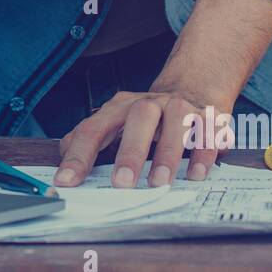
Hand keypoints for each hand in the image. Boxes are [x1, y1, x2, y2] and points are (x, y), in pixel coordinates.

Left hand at [54, 83, 232, 188]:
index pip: (94, 129)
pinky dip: (203, 153)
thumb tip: (63, 160)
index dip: (78, 156)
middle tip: (121, 183)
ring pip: (175, 123)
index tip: (66, 181)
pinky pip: (208, 132)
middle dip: (129, 152)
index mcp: (120, 108)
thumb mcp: (115, 122)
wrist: (192, 88)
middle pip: (138, 119)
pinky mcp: (208, 116)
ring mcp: (180, 108)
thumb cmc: (147, 116)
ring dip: (167, 153)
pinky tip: (196, 174)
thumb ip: (89, 139)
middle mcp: (149, 105)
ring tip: (160, 182)